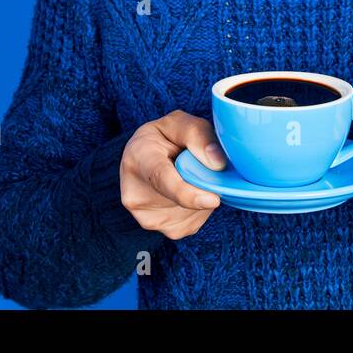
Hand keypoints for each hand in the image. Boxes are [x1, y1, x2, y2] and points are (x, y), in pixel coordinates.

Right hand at [120, 110, 225, 238]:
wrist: (145, 159)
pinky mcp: (162, 229)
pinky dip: (200, 208)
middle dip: (206, 188)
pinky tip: (189, 190)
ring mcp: (146, 216)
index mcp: (138, 157)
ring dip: (203, 195)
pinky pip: (194, 222)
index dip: (187, 193)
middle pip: (182, 201)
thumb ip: (198, 135)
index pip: (161, 179)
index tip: (213, 200)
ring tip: (189, 175)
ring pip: (193, 212)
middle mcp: (134, 192)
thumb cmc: (164, 137)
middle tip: (208, 168)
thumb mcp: (178, 123)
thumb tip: (218, 164)